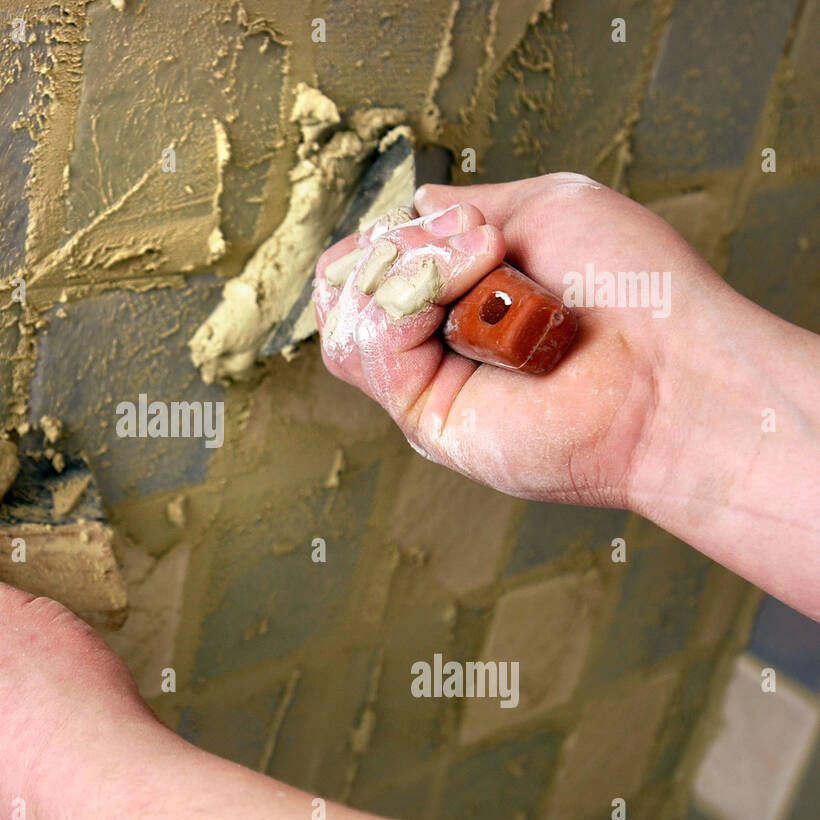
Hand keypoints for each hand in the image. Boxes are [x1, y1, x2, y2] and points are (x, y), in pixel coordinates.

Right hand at [317, 172, 819, 619]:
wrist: (673, 362)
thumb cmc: (635, 287)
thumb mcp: (541, 207)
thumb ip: (461, 209)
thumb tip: (410, 209)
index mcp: (458, 294)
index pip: (369, 257)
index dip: (394, 230)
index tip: (465, 222)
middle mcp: (436, 341)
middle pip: (343, 282)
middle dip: (399, 243)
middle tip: (478, 242)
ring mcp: (427, 380)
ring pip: (344, 316)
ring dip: (410, 267)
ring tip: (487, 264)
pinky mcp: (424, 416)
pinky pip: (366, 347)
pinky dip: (410, 300)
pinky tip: (472, 297)